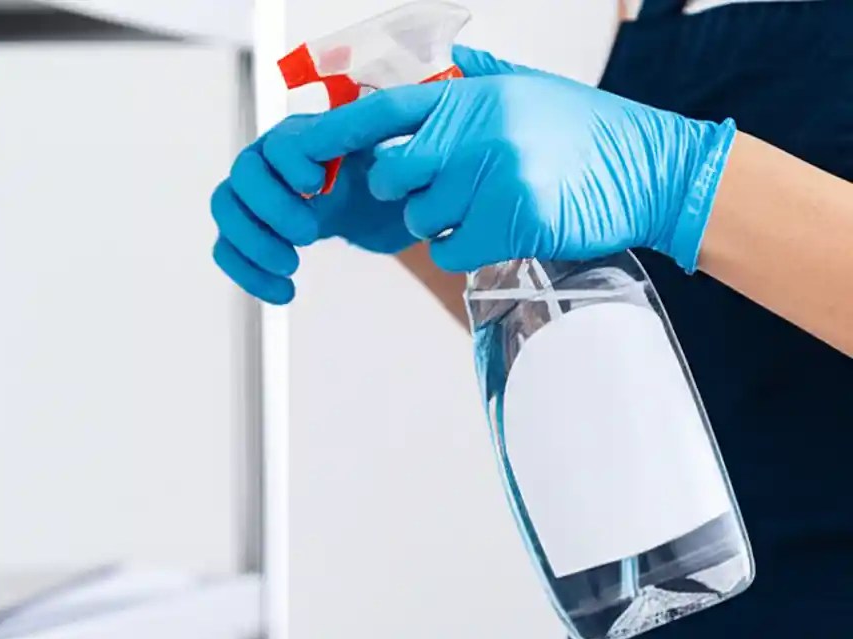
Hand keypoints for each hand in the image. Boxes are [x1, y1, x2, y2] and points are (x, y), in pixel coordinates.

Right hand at [210, 115, 416, 304]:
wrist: (383, 207)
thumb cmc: (387, 177)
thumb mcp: (397, 157)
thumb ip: (388, 154)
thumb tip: (385, 160)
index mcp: (306, 136)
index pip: (280, 143)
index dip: (291, 163)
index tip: (315, 186)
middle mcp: (272, 160)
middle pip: (244, 175)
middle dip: (272, 208)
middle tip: (309, 235)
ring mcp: (256, 196)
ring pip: (226, 210)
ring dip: (252, 243)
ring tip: (290, 267)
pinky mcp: (253, 232)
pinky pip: (228, 249)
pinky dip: (248, 273)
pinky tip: (282, 291)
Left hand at [346, 50, 735, 273]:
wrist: (653, 170)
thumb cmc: (588, 132)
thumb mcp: (531, 86)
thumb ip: (478, 77)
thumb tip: (442, 59)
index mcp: (476, 94)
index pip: (387, 109)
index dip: (344, 129)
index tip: (315, 144)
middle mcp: (479, 129)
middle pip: (393, 173)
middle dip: (404, 191)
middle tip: (439, 191)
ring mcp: (494, 173)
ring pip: (420, 218)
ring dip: (441, 222)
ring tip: (485, 207)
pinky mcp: (510, 218)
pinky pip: (449, 249)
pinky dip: (461, 249)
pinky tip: (494, 232)